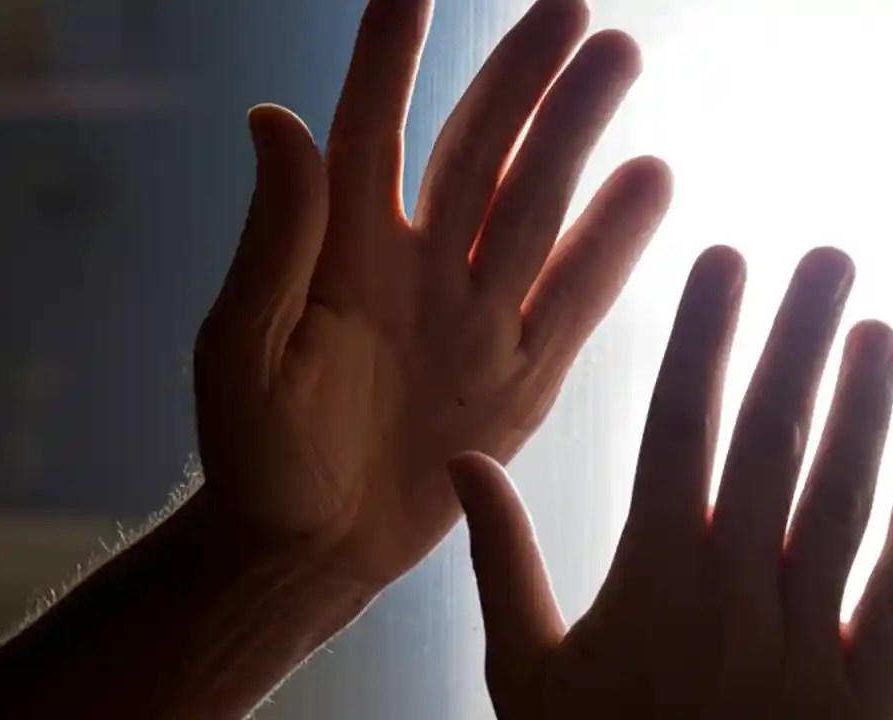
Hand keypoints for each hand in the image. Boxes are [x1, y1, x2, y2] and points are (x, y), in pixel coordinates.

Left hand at [193, 0, 669, 584]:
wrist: (310, 544)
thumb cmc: (256, 449)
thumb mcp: (240, 347)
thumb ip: (272, 239)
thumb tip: (276, 117)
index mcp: (342, 247)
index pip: (373, 124)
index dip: (393, 52)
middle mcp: (418, 264)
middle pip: (482, 152)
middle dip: (525, 80)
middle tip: (576, 12)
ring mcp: (476, 313)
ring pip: (537, 205)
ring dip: (579, 136)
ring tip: (621, 59)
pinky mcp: (522, 371)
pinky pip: (575, 297)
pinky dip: (613, 242)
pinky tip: (652, 180)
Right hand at [450, 246, 892, 717]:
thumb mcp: (524, 675)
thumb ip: (502, 562)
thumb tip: (463, 463)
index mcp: (652, 579)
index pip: (680, 427)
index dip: (704, 336)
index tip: (724, 261)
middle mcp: (735, 595)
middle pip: (772, 444)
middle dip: (801, 342)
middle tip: (829, 259)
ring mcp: (805, 647)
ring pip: (843, 506)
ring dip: (867, 412)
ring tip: (880, 332)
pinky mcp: (862, 700)